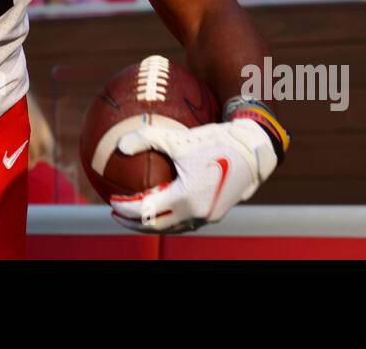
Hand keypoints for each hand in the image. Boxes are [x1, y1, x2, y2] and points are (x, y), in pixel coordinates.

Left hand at [108, 119, 279, 233]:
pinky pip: (187, 220)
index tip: (112, 202)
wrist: (253, 150)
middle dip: (134, 223)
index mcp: (186, 198)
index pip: (147, 211)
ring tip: (137, 213)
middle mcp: (197, 213)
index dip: (126, 209)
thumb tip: (119, 146)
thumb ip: (148, 138)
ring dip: (152, 223)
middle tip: (116, 212)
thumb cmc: (215, 140)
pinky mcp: (216, 212)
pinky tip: (164, 203)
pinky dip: (170, 217)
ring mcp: (208, 215)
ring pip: (173, 227)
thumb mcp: (179, 138)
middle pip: (157, 227)